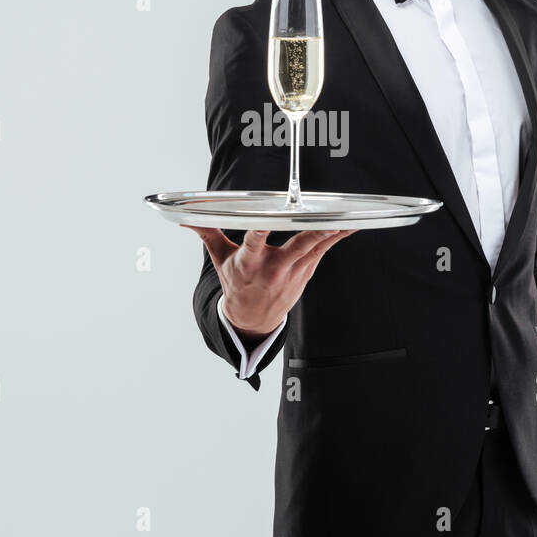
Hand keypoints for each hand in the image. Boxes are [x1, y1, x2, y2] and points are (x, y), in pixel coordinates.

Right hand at [183, 227, 356, 336]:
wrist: (253, 318)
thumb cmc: (237, 284)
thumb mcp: (220, 260)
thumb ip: (208, 234)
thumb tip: (185, 220)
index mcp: (249, 263)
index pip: (252, 243)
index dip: (258, 232)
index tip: (263, 221)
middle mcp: (272, 269)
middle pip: (294, 249)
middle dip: (311, 236)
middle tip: (327, 222)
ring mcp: (292, 272)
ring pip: (314, 249)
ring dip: (331, 233)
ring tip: (347, 218)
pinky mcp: (305, 272)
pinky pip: (322, 251)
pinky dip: (336, 238)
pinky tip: (350, 226)